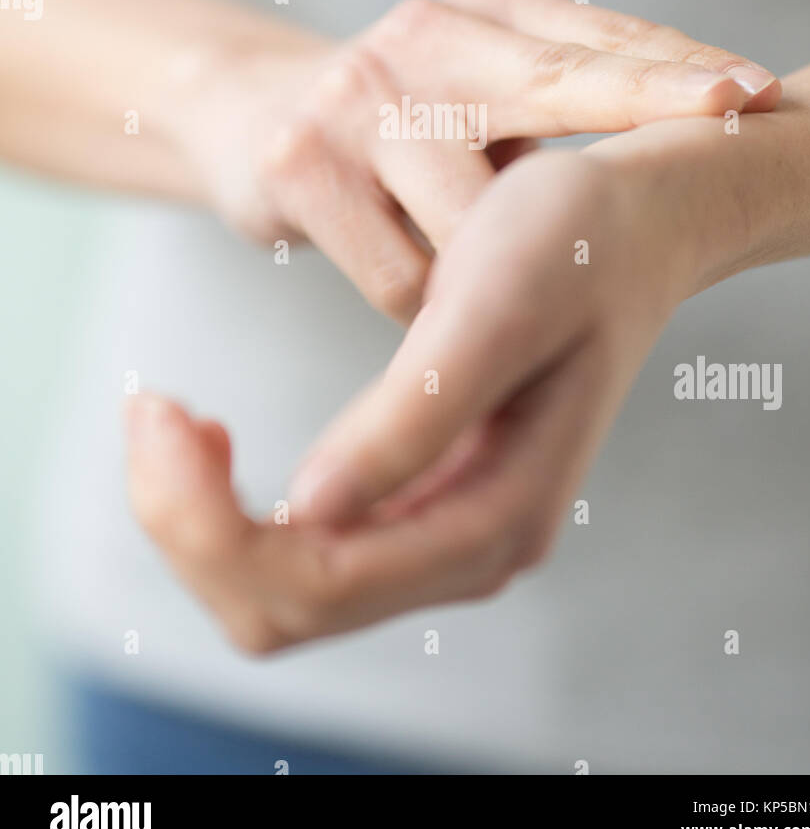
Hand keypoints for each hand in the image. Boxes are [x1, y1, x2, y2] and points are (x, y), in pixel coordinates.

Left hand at [126, 133, 731, 651]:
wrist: (639, 221)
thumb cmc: (573, 242)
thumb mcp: (490, 306)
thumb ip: (412, 415)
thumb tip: (307, 508)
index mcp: (494, 517)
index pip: (317, 579)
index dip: (211, 521)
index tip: (162, 410)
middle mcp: (473, 547)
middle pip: (289, 606)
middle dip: (193, 527)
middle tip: (152, 411)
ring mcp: (451, 529)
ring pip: (288, 589)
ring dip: (206, 522)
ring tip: (172, 420)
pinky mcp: (429, 495)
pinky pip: (307, 549)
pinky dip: (236, 509)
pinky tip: (216, 437)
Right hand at [170, 0, 777, 322]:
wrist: (251, 113)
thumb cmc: (399, 115)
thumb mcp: (477, 84)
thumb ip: (558, 98)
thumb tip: (690, 132)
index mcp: (479, 16)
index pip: (594, 47)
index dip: (673, 70)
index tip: (752, 91)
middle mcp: (420, 40)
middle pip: (553, 88)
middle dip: (648, 105)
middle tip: (733, 111)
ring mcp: (359, 99)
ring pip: (475, 221)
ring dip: (499, 269)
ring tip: (491, 280)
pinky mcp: (305, 167)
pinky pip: (406, 277)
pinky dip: (427, 301)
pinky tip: (416, 288)